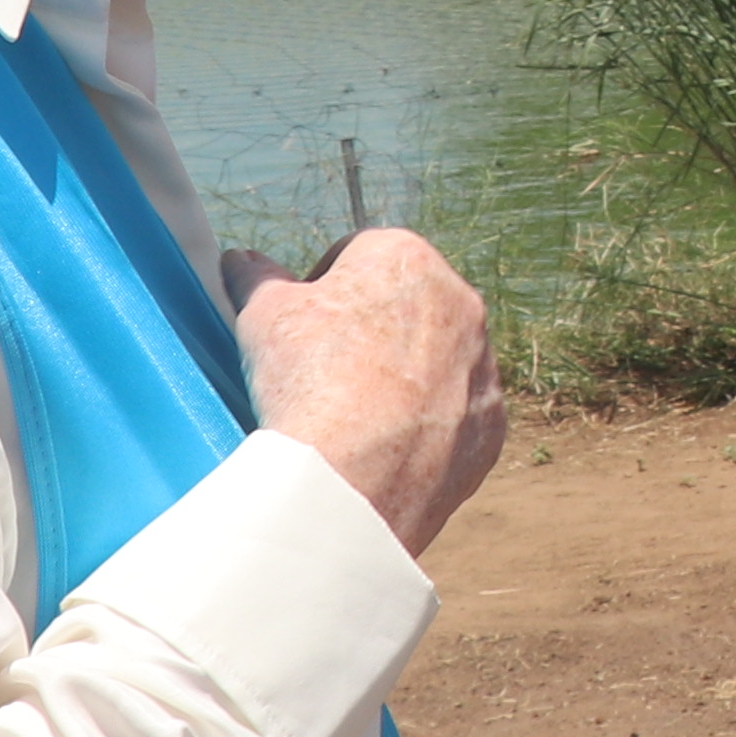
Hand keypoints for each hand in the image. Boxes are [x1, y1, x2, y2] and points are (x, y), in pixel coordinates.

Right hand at [234, 227, 508, 559]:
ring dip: (402, 377)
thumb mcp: (264, 315)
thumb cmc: (308, 382)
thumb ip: (258, 278)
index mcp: (408, 259)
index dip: (322, 286)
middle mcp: (462, 303)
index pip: (358, 255)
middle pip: (405, 306)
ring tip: (355, 414)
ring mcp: (483, 367)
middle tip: (325, 372)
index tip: (302, 326)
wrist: (352, 481)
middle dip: (369, 329)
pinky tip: (387, 447)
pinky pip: (456, 414)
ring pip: (436, 360)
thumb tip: (243, 260)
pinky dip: (427, 425)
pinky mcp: (492, 424)